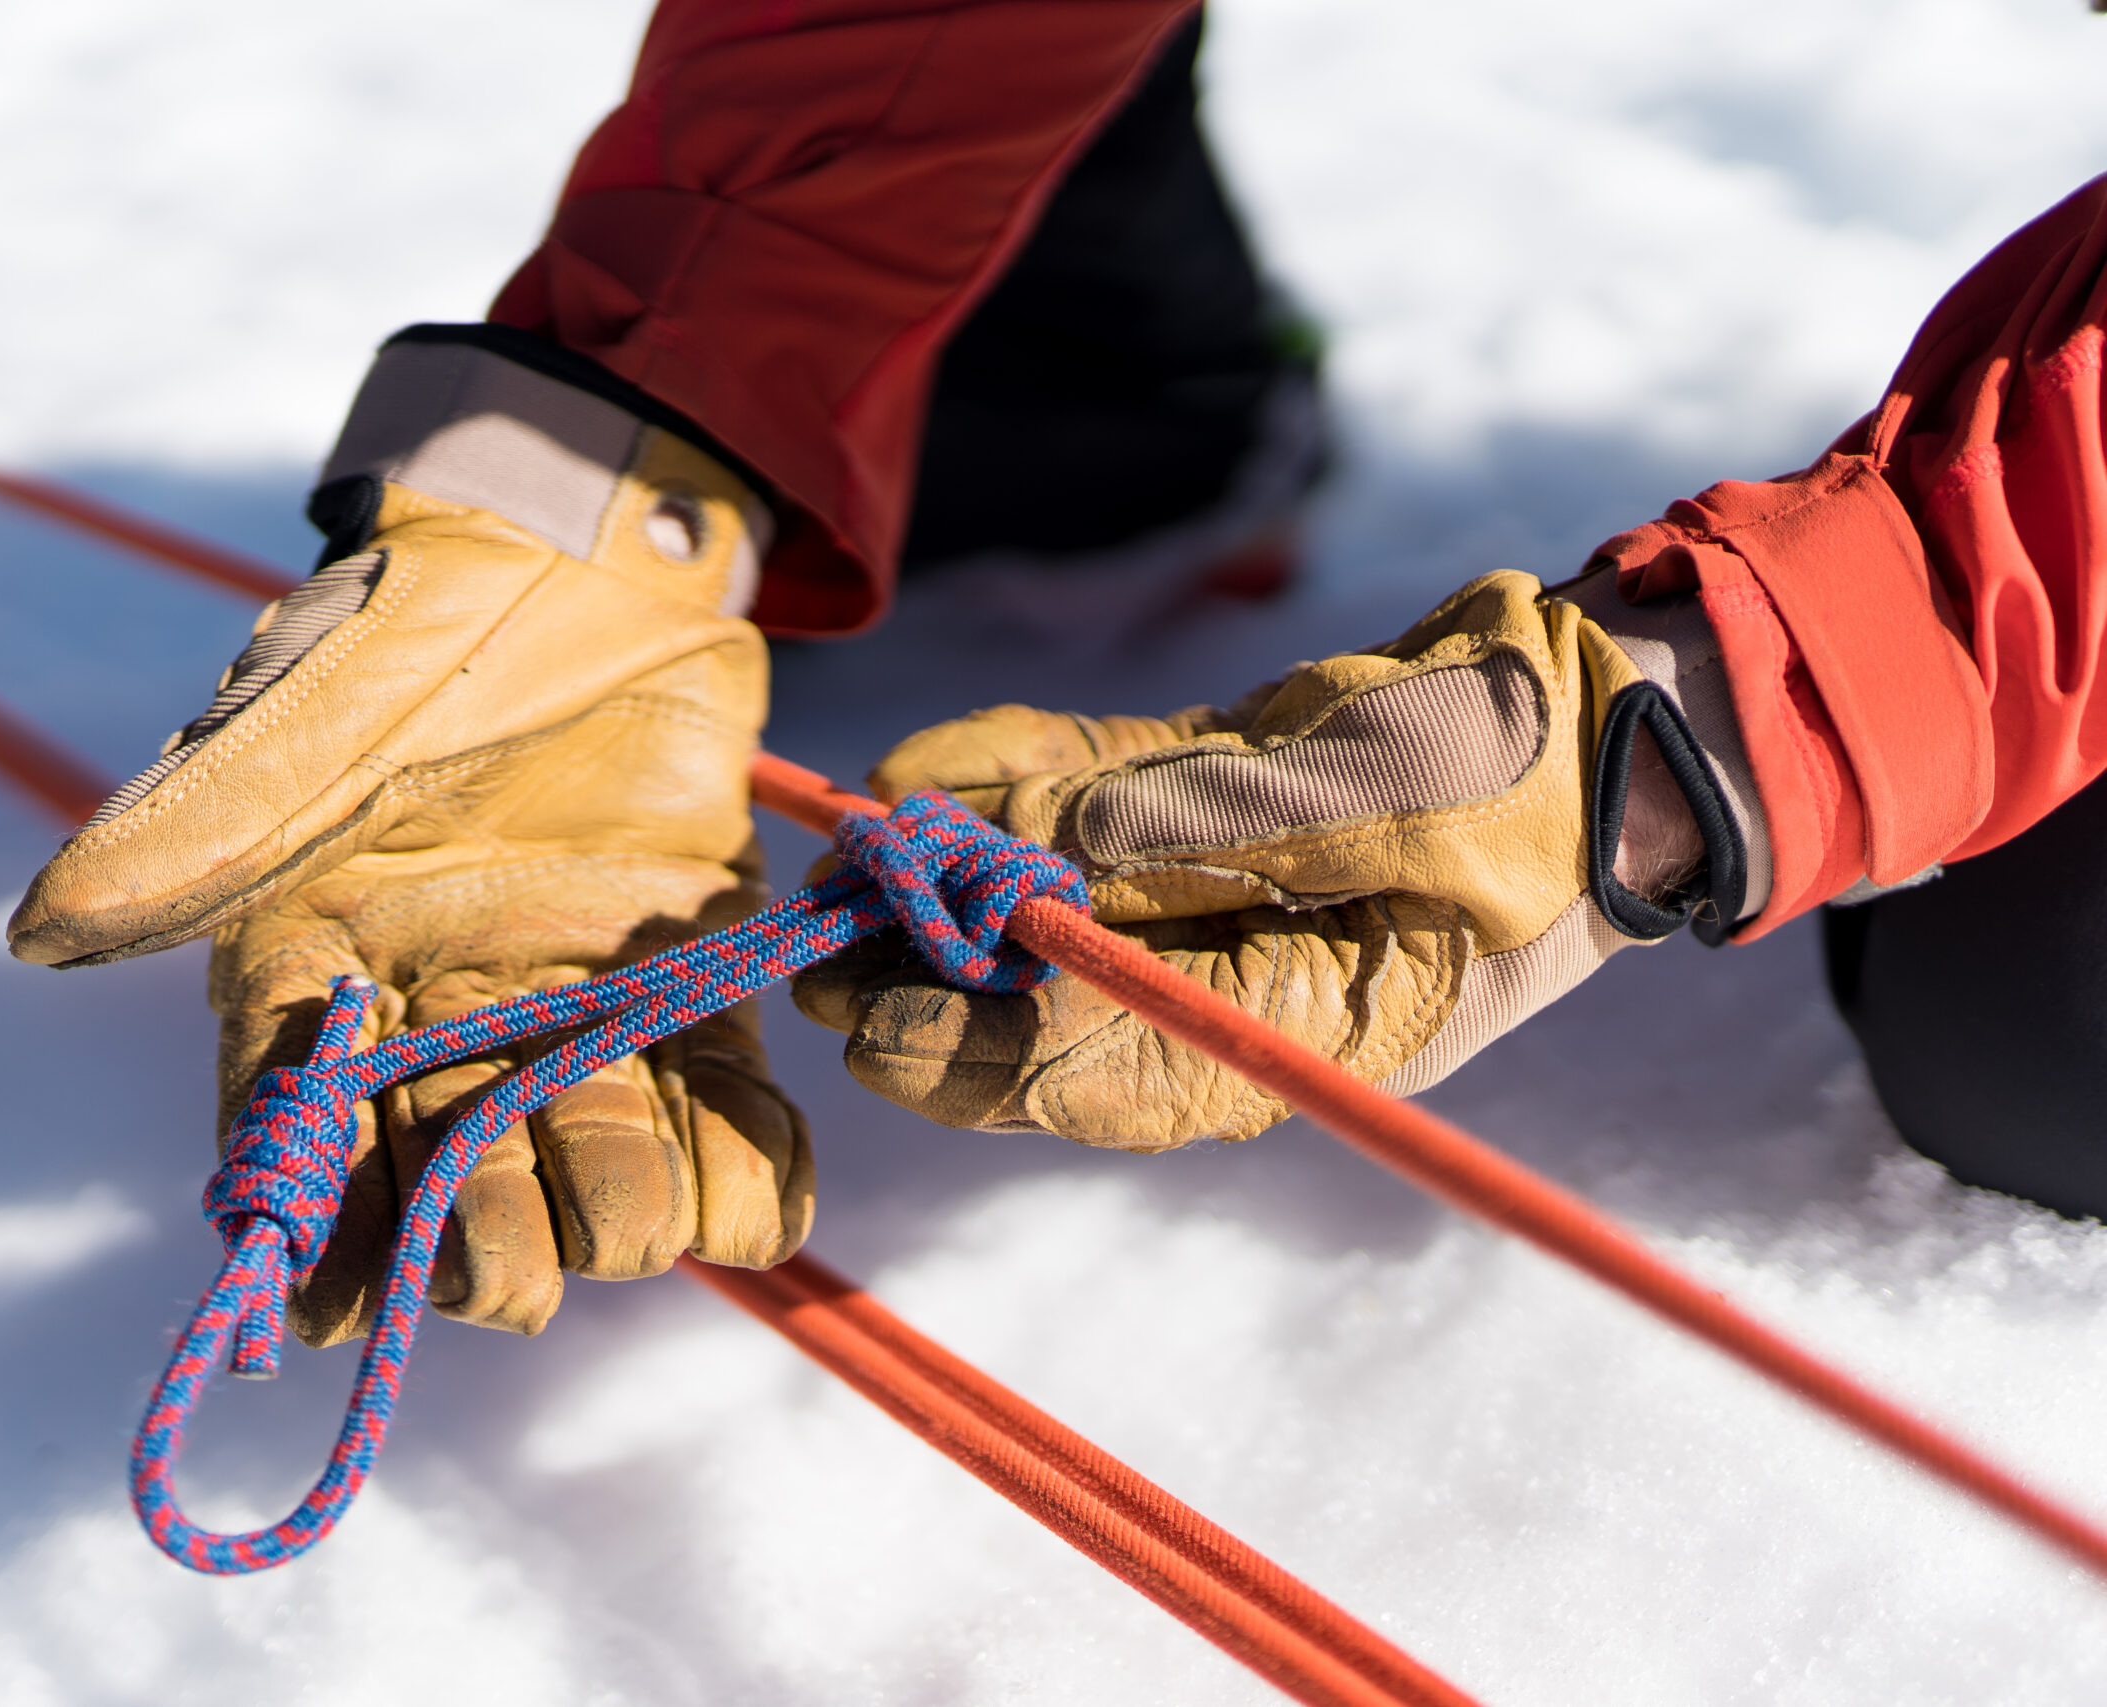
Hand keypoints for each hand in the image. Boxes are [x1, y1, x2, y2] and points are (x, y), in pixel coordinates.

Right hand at [11, 336, 811, 1334]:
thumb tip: (44, 929)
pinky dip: (746, 1170)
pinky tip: (762, 1203)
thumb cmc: (427, 625)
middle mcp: (438, 1016)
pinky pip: (714, 1110)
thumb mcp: (315, 718)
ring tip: (639, 1212)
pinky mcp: (687, 987)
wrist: (593, 554)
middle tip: (506, 1271)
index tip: (331, 1313)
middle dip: (477, 1240)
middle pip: (446, 1178)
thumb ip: (208, 827)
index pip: (292, 1130)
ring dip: (616, 1209)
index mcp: (320, 971)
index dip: (310, 1231)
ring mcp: (570, 1009)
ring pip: (587, 1163)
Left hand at [794, 570, 1755, 1149]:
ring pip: (1041, 921)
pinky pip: (1076, 817)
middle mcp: (1232, 993)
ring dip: (936, 886)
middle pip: (1042, 1016)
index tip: (861, 1013)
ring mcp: (1213, 906)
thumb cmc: (1536, 768)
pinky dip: (996, 789)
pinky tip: (914, 770)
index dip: (967, 1048)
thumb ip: (1188, 822)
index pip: (1097, 1076)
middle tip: (812, 936)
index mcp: (1292, 1038)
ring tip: (837, 853)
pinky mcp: (1200, 820)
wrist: (1617, 699)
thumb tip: (1003, 843)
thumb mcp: (1380, 795)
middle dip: (921, 979)